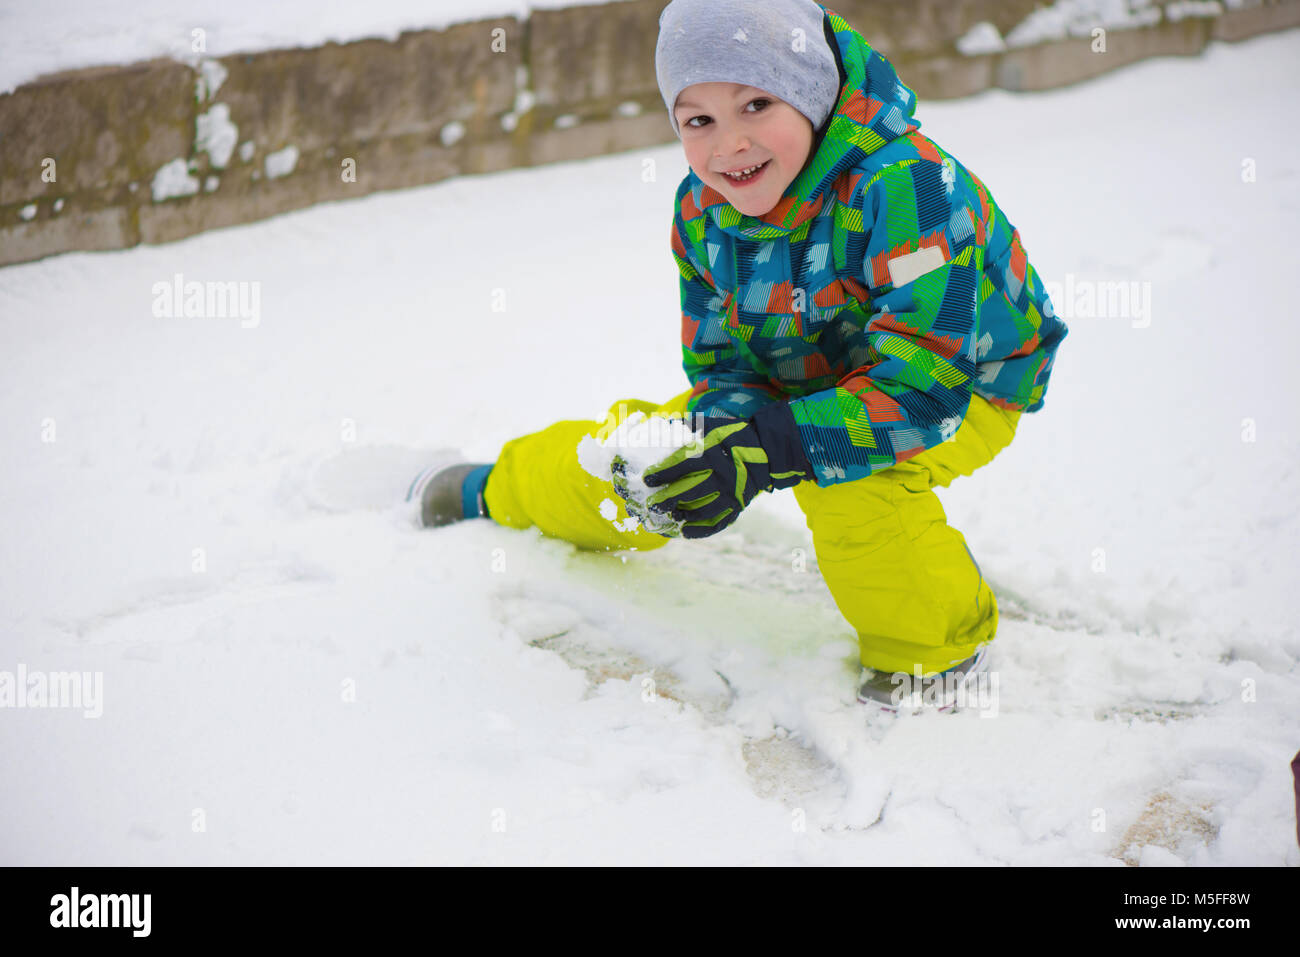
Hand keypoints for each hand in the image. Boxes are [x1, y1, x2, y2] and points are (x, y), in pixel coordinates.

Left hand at [638, 401, 811, 538]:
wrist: (766, 451)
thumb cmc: (733, 437)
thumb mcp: (712, 426)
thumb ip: (689, 426)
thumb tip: (663, 423)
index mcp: (713, 454)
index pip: (682, 465)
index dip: (663, 473)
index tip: (647, 479)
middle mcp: (721, 475)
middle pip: (689, 491)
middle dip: (667, 499)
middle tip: (652, 504)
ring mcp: (731, 493)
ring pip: (702, 510)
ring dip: (683, 515)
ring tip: (670, 515)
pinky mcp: (738, 506)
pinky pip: (718, 522)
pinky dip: (701, 530)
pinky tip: (685, 532)